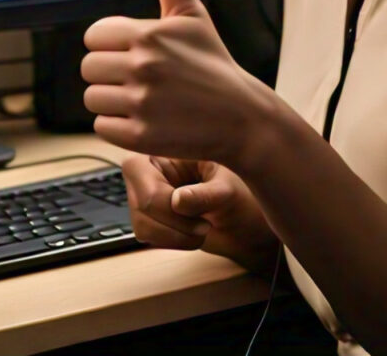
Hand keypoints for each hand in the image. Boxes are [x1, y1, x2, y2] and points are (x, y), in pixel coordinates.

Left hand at [81, 0, 269, 165]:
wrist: (242, 116)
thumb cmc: (211, 61)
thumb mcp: (190, 13)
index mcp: (147, 33)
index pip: (94, 35)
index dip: (110, 44)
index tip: (134, 52)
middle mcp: (142, 66)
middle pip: (89, 67)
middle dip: (108, 73)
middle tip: (139, 78)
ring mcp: (140, 103)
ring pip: (92, 98)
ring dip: (111, 101)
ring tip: (141, 98)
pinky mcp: (140, 137)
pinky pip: (101, 127)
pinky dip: (118, 126)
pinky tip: (145, 119)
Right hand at [121, 154, 277, 272]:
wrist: (247, 220)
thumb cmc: (242, 192)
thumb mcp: (230, 189)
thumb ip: (206, 195)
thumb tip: (177, 201)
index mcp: (166, 144)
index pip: (139, 171)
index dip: (165, 200)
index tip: (200, 214)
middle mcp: (149, 165)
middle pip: (141, 203)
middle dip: (175, 223)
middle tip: (204, 226)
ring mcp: (146, 190)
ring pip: (141, 223)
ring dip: (174, 236)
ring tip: (201, 230)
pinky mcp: (149, 214)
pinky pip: (145, 234)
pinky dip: (171, 241)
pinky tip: (191, 234)